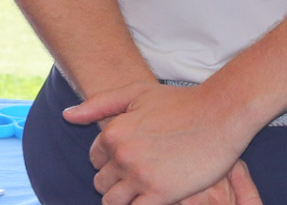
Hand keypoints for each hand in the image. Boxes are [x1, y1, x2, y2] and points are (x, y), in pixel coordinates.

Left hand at [65, 83, 259, 204]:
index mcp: (113, 132)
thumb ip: (98, 105)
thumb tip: (67, 116)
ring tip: (142, 190)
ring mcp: (140, 176)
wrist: (219, 114)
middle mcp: (121, 155)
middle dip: (115, 182)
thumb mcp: (135, 93)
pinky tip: (150, 197)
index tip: (130, 159)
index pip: (95, 159)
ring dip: (123, 199)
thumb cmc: (179, 102)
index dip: (109, 161)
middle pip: (101, 183)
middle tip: (139, 175)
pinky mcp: (161, 194)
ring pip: (113, 202)